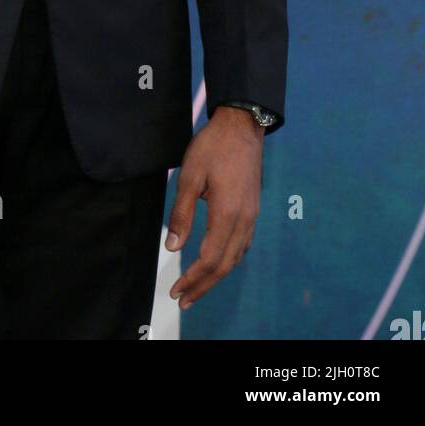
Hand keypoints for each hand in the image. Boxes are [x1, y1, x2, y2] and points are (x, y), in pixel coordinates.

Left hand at [165, 105, 262, 309]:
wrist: (242, 126)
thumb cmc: (213, 147)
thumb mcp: (189, 176)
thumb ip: (181, 214)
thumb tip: (171, 247)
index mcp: (227, 214)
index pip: (209, 259)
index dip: (192, 278)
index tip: (176, 291)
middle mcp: (244, 221)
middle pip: (224, 265)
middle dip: (203, 286)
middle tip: (183, 299)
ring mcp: (252, 217)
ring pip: (235, 258)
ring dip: (215, 276)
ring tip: (197, 288)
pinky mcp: (253, 210)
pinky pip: (242, 246)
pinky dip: (228, 261)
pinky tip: (218, 262)